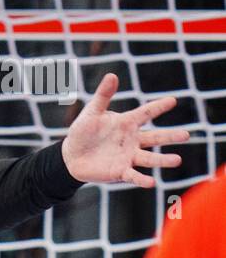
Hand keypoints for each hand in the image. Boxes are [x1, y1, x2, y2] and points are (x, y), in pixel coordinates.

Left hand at [61, 73, 189, 187]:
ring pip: (149, 158)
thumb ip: (103, 96)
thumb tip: (112, 75)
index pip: (146, 113)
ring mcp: (128, 156)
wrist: (71, 155)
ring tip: (177, 160)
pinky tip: (152, 182)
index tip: (173, 100)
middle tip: (187, 134)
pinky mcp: (120, 171)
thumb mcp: (92, 112)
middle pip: (155, 137)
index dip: (158, 107)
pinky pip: (133, 175)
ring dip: (163, 160)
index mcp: (127, 123)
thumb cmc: (83, 132)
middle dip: (170, 136)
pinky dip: (142, 179)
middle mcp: (132, 140)